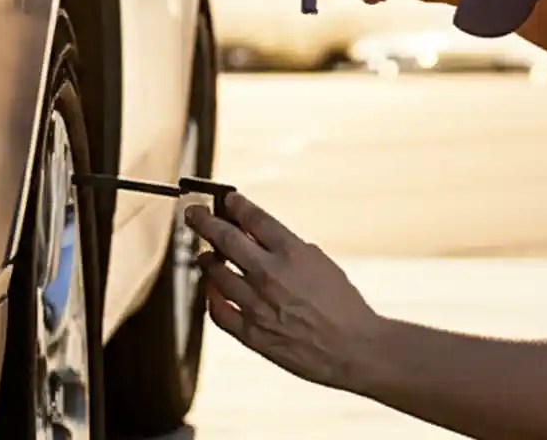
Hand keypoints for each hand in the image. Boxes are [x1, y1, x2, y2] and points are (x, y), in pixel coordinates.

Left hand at [184, 192, 382, 390]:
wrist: (351, 347)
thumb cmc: (343, 306)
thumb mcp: (321, 263)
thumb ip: (289, 248)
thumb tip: (259, 238)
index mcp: (292, 253)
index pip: (254, 218)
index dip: (237, 205)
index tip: (229, 200)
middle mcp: (269, 274)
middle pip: (225, 238)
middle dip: (204, 221)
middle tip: (194, 214)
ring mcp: (256, 304)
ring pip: (215, 273)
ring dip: (206, 260)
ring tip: (205, 256)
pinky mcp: (250, 332)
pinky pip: (218, 310)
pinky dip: (211, 297)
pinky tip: (212, 290)